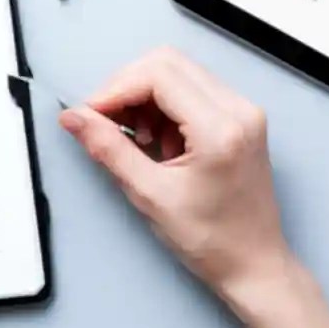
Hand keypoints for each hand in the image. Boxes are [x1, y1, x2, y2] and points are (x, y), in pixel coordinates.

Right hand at [59, 48, 291, 300]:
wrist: (253, 264)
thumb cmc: (211, 240)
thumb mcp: (149, 195)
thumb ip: (108, 149)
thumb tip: (75, 118)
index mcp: (221, 129)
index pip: (158, 76)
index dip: (115, 89)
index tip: (90, 114)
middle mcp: (239, 110)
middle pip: (168, 63)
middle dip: (126, 87)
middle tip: (104, 122)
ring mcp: (243, 112)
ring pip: (179, 73)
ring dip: (144, 97)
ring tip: (135, 139)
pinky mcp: (240, 118)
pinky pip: (192, 90)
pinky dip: (163, 107)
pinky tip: (155, 141)